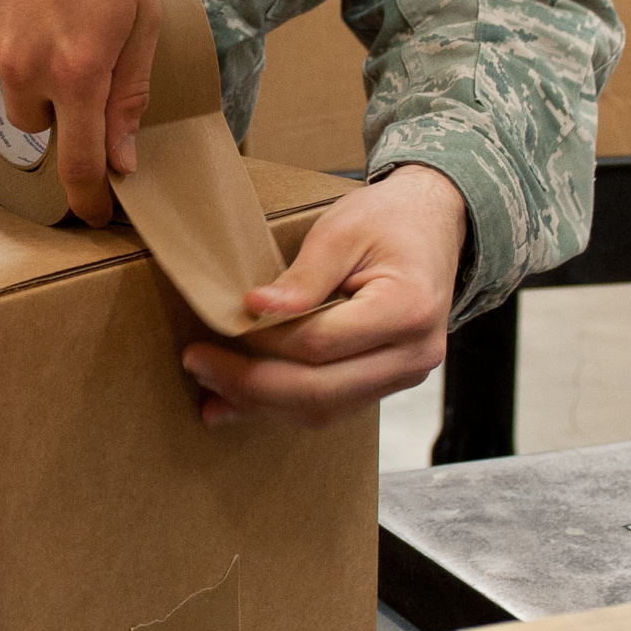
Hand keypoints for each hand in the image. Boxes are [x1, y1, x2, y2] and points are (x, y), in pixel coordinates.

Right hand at [0, 0, 159, 226]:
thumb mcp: (142, 10)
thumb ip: (130, 91)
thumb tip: (122, 159)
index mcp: (79, 69)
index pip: (79, 164)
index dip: (88, 199)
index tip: (93, 215)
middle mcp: (24, 69)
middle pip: (41, 126)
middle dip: (61, 102)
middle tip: (76, 42)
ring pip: (9, 91)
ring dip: (27, 68)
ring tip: (45, 6)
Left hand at [181, 165, 465, 426]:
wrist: (433, 224)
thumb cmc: (388, 220)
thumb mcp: (342, 230)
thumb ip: (303, 277)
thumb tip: (256, 310)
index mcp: (407, 310)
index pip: (321, 342)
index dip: (266, 339)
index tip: (222, 325)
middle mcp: (413, 355)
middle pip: (321, 391)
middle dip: (251, 384)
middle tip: (197, 363)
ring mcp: (404, 375)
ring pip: (325, 410)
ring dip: (262, 405)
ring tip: (209, 390)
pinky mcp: (386, 382)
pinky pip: (333, 405)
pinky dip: (284, 405)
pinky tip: (241, 402)